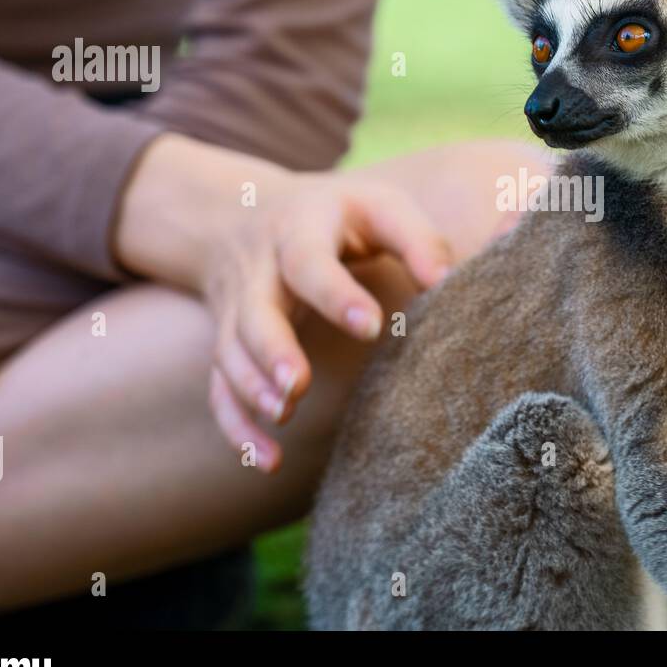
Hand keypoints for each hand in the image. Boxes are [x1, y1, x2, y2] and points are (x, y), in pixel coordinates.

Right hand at [201, 170, 449, 469]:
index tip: (370, 326)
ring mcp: (236, 306)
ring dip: (252, 388)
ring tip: (284, 415)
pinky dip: (237, 426)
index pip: (309, 261)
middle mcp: (260, 268)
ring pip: (230, 351)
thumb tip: (448, 284)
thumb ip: (417, 239)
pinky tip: (268, 462)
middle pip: (255, 310)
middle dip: (272, 349)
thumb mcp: (378, 204)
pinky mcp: (226, 340)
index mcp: (300, 229)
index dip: (336, 294)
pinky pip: (219, 386)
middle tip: (298, 386)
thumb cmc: (337, 214)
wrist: (239, 210)